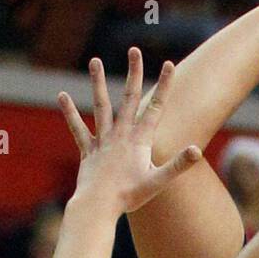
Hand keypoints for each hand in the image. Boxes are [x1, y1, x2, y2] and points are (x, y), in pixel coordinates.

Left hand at [59, 50, 200, 213]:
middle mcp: (120, 135)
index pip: (155, 107)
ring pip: (101, 106)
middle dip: (133, 73)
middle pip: (128, 98)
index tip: (169, 64)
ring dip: (98, 83)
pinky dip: (70, 113)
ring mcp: (102, 141)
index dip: (164, 85)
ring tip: (95, 61)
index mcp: (139, 140)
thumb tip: (197, 150)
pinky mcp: (88, 151)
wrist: (98, 206)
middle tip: (134, 50)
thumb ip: (178, 164)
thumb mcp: (158, 181)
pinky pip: (77, 128)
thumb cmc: (129, 196)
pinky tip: (62, 96)